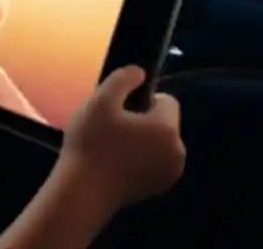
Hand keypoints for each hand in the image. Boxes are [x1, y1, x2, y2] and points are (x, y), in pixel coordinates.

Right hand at [59, 65, 185, 208]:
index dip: (143, 100)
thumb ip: (122, 79)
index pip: (167, 101)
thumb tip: (140, 72)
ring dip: (142, 141)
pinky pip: (155, 161)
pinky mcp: (160, 186)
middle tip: (111, 129)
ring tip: (112, 148)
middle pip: (164, 123)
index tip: (118, 111)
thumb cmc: (91, 143)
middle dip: (143, 122)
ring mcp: (171, 172)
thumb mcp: (99, 101)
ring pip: (159, 143)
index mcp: (167, 128)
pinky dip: (141, 159)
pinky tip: (116, 164)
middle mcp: (178, 150)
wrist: (84, 190)